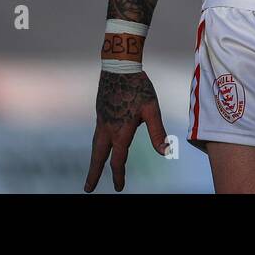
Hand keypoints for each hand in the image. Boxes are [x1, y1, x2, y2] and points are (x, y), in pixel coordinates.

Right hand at [84, 69, 167, 191]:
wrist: (119, 65)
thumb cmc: (138, 87)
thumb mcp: (152, 110)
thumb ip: (157, 133)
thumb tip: (166, 153)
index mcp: (120, 131)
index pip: (118, 159)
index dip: (119, 175)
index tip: (119, 187)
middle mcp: (107, 128)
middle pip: (98, 156)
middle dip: (94, 173)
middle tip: (88, 188)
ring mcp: (101, 119)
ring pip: (96, 145)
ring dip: (95, 159)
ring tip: (94, 169)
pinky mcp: (100, 111)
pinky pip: (97, 133)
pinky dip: (97, 145)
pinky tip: (102, 143)